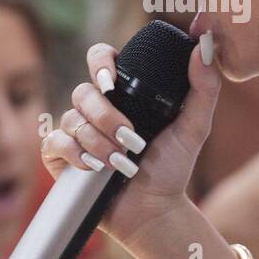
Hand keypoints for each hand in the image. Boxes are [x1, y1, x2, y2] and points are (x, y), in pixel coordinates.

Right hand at [39, 38, 221, 254]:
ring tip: (120, 163)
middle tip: (130, 139)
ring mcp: (76, 132)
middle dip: (106, 116)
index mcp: (122, 94)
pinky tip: (94, 167)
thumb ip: (204, 87)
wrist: (155, 211)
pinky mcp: (61, 158)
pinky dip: (74, 153)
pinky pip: (54, 142)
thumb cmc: (173, 169)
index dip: (100, 63)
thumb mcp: (194, 127)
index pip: (100, 59)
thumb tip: (203, 47)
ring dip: (98, 142)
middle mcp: (96, 109)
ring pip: (71, 119)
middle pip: (83, 92)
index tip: (112, 81)